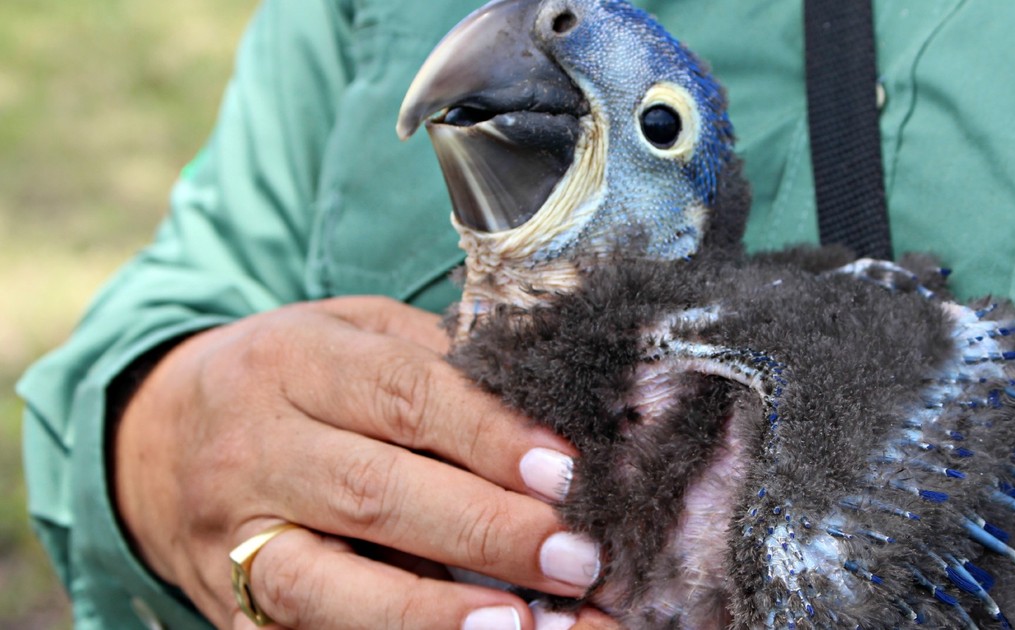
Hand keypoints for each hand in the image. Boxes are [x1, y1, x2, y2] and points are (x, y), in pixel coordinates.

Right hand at [114, 296, 610, 628]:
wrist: (157, 438)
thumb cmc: (290, 379)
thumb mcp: (351, 334)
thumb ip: (435, 359)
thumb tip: (550, 404)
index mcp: (295, 361)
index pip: (403, 393)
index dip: (489, 433)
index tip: (567, 471)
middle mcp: (255, 449)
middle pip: (374, 491)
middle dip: (484, 529)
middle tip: (576, 556)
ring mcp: (235, 538)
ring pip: (324, 584)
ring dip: (429, 612)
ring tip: (519, 625)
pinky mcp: (228, 607)